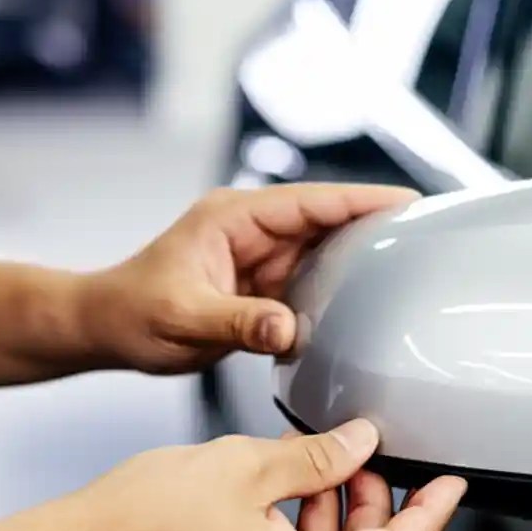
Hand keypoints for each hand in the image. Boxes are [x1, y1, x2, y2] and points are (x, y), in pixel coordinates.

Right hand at [60, 420, 465, 530]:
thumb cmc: (143, 519)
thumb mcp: (249, 466)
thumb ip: (321, 456)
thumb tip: (363, 444)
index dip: (431, 513)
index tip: (453, 483)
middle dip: (382, 508)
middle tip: (375, 456)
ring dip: (340, 515)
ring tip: (328, 461)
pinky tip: (295, 485)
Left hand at [84, 183, 418, 373]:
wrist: (103, 329)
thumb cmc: (130, 313)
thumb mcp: (182, 317)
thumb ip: (237, 323)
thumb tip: (289, 330)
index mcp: (235, 218)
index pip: (312, 202)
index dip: (362, 200)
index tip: (408, 202)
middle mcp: (253, 231)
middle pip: (328, 221)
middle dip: (375, 224)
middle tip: (428, 234)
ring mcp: (260, 258)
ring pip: (325, 251)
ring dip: (362, 259)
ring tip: (412, 267)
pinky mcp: (263, 287)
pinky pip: (313, 283)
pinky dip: (341, 291)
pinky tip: (370, 305)